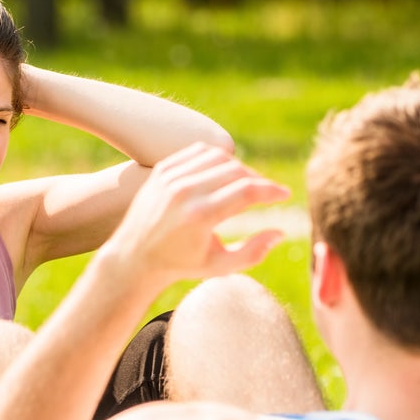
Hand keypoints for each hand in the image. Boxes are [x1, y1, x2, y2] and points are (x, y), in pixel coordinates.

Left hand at [104, 143, 289, 285]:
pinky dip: (217, 158)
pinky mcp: (162, 170)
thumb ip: (253, 252)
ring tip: (248, 183)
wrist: (134, 257)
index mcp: (201, 216)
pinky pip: (198, 152)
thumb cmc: (181, 265)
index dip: (272, 190)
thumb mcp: (220, 266)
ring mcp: (171, 178)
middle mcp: (185, 192)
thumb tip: (281, 232)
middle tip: (267, 192)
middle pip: (236, 171)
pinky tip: (225, 172)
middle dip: (259, 180)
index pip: (247, 191)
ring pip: (218, 156)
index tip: (285, 195)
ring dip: (239, 167)